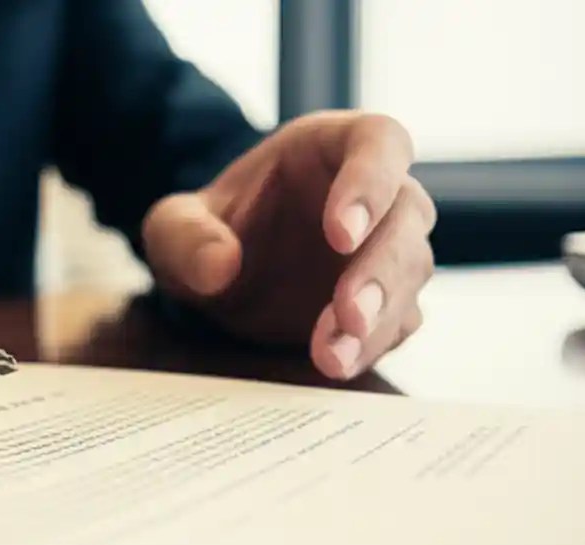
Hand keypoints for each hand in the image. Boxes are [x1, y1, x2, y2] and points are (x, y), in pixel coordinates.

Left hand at [142, 110, 435, 379]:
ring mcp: (385, 246)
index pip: (378, 142)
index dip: (371, 183)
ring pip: (411, 272)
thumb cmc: (205, 230)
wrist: (215, 274)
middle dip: (381, 268)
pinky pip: (399, 320)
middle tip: (347, 313)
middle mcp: (374, 192)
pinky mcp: (384, 298)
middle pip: (408, 214)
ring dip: (379, 317)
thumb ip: (187, 236)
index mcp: (330, 146)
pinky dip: (373, 344)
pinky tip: (339, 362)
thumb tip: (218, 266)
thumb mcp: (173, 226)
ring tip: (332, 356)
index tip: (340, 234)